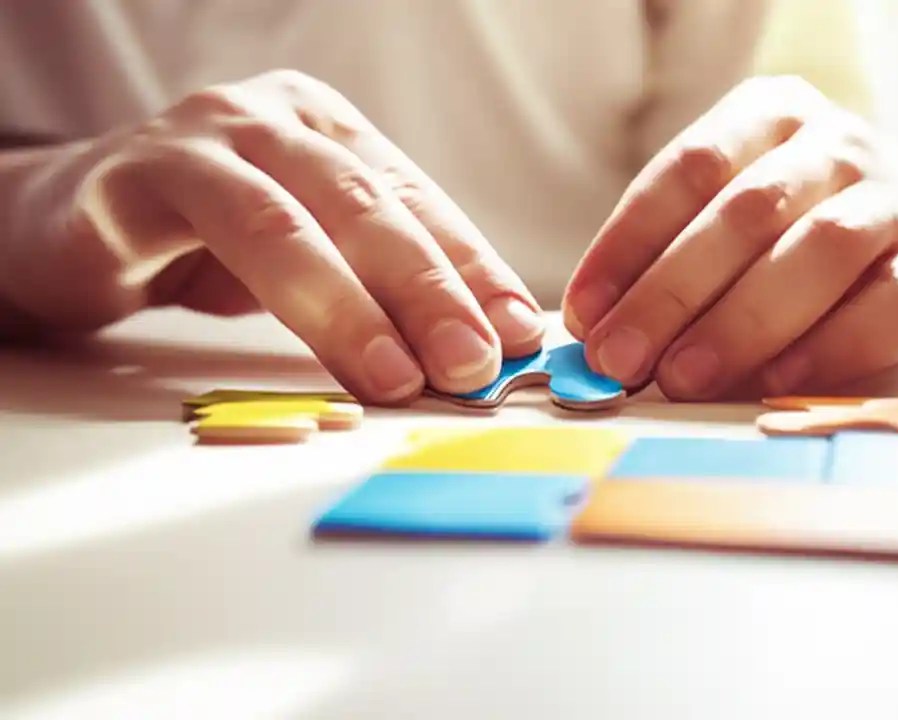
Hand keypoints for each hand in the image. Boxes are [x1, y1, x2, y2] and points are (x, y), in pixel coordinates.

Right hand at [0, 70, 542, 402]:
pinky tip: (336, 352)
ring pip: (308, 218)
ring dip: (367, 303)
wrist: (56, 226)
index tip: (523, 336)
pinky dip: (295, 293)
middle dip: (439, 289)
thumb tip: (476, 350)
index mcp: (331, 132)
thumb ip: (372, 289)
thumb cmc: (195, 247)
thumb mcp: (301, 263)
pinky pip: (231, 230)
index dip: (475, 271)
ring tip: (410, 375)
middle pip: (378, 205)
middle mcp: (280, 118)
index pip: (421, 204)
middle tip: (481, 360)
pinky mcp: (142, 173)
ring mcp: (210, 135)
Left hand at [562, 77, 897, 399]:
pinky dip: (826, 350)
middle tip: (622, 359)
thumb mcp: (725, 201)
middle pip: (748, 212)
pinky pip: (887, 308)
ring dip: (741, 324)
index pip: (690, 167)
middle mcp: (836, 142)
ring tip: (682, 378)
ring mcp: (890, 198)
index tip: (585, 313)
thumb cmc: (786, 215)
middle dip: (673, 293)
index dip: (629, 243)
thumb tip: (597, 330)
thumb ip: (666, 252)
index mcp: (770, 112)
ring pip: (818, 252)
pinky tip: (773, 382)